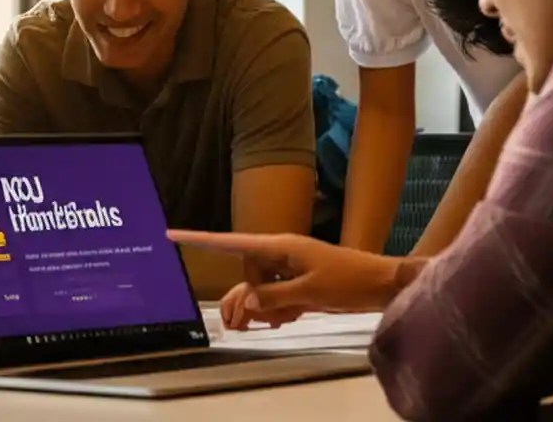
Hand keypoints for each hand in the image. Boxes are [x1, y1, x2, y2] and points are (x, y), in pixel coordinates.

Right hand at [168, 230, 402, 323]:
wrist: (381, 285)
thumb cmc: (348, 282)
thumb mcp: (309, 292)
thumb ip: (272, 297)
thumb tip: (242, 300)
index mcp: (279, 247)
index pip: (231, 242)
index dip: (200, 240)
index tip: (171, 234)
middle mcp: (279, 253)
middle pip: (245, 275)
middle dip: (250, 297)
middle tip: (268, 317)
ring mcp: (288, 267)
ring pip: (258, 288)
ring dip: (266, 307)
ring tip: (288, 317)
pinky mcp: (296, 281)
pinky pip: (273, 295)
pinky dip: (278, 309)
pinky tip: (293, 316)